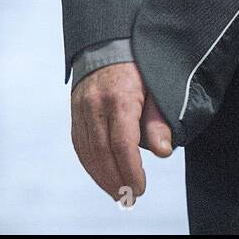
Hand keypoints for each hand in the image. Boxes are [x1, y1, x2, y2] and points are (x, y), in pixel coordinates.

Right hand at [70, 61, 172, 202]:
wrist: (112, 40)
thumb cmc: (141, 64)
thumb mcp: (158, 86)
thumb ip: (159, 119)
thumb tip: (163, 151)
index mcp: (120, 98)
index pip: (122, 144)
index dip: (130, 170)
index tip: (140, 188)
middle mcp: (95, 104)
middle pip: (102, 152)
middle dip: (116, 180)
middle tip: (129, 198)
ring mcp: (81, 107)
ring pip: (87, 151)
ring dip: (101, 176)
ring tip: (117, 192)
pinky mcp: (74, 109)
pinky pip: (79, 143)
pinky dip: (89, 163)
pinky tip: (101, 175)